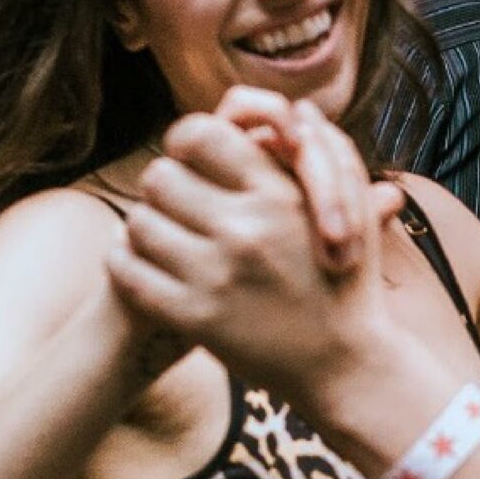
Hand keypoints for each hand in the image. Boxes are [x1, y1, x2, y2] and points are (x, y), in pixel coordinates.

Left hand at [106, 99, 390, 405]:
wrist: (346, 366)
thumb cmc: (350, 281)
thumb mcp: (354, 206)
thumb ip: (328, 150)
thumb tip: (295, 112)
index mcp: (279, 192)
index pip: (197, 135)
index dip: (186, 145)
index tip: (192, 164)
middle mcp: (246, 228)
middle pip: (159, 176)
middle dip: (165, 189)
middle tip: (176, 207)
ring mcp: (217, 274)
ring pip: (137, 222)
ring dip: (145, 228)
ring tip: (162, 240)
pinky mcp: (195, 317)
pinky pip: (128, 272)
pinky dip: (125, 265)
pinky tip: (142, 267)